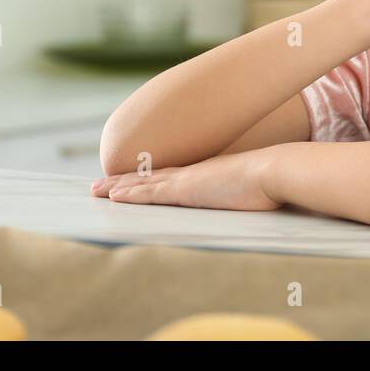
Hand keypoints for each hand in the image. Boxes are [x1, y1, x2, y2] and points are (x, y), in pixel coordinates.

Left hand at [90, 151, 281, 211]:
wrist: (274, 170)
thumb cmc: (270, 182)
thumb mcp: (251, 189)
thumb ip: (242, 193)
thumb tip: (250, 200)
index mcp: (204, 174)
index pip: (167, 176)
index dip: (146, 179)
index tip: (129, 180)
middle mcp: (191, 174)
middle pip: (148, 177)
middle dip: (122, 181)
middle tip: (98, 185)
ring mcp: (186, 181)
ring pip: (143, 184)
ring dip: (117, 187)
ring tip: (95, 190)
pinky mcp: (186, 190)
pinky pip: (151, 194)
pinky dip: (131, 194)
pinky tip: (113, 197)